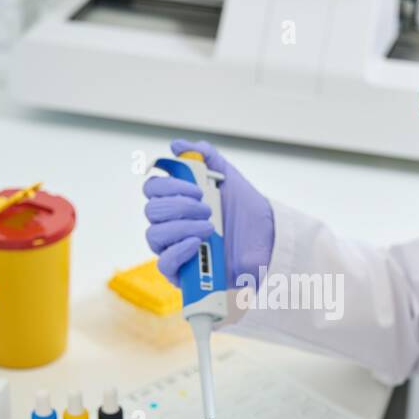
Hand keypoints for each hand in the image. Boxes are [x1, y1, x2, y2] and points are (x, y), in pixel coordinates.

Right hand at [142, 140, 274, 288]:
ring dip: (181, 226)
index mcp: (176, 201)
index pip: (153, 189)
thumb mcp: (227, 176)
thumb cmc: (245, 211)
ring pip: (155, 235)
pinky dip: (178, 250)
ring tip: (210, 226)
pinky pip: (165, 264)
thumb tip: (177, 145)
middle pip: (151, 211)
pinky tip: (197, 242)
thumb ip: (205, 156)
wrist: (267, 239)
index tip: (197, 188)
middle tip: (207, 207)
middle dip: (179, 206)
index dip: (168, 185)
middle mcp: (171, 224)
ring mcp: (175, 249)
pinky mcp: (183, 273)